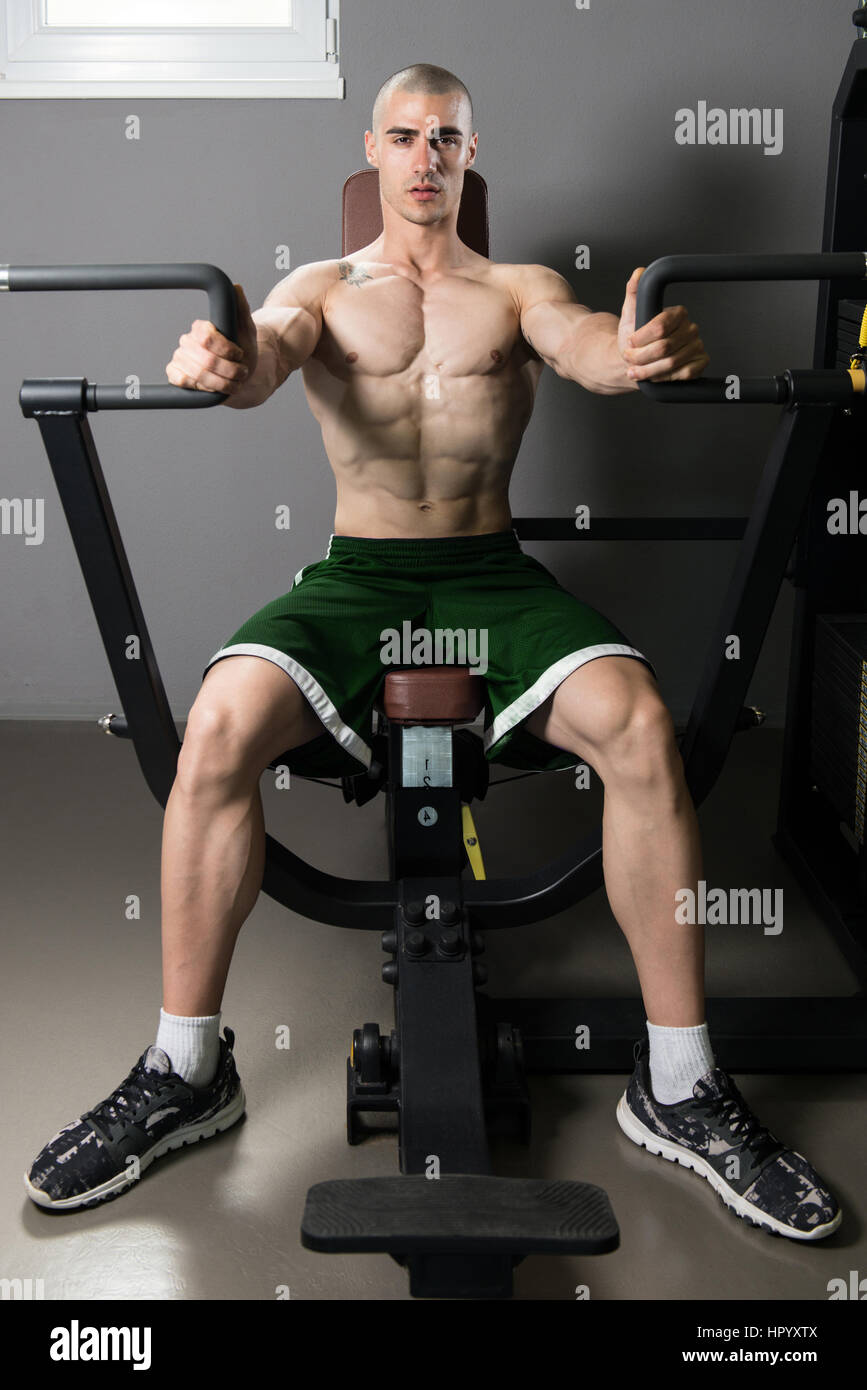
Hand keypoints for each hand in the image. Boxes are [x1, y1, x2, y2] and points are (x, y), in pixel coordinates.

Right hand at [165, 283, 258, 394]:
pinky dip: (204, 387)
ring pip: (198, 373)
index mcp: (201, 328)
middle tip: (242, 373)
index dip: (226, 350)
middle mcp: (187, 341)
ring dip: (222, 381)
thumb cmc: (243, 350)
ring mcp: (180, 358)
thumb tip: (235, 287)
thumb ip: (241, 308)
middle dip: (229, 370)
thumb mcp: (248, 330)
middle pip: (206, 359)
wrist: (240, 374)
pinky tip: (216, 388)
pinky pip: (183, 381)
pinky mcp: (176, 375)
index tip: (240, 355)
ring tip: (236, 382)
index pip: (206, 337)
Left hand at [617, 267, 708, 381]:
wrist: (636, 360)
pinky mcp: (699, 364)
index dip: (641, 338)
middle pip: (664, 347)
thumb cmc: (633, 336)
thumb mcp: (630, 312)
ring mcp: (697, 347)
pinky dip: (663, 378)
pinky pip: (684, 374)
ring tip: (634, 371)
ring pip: (671, 363)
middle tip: (628, 358)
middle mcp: (691, 329)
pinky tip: (652, 377)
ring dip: (648, 370)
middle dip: (641, 356)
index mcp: (678, 314)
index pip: (661, 326)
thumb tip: (640, 272)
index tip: (629, 342)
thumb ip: (634, 291)